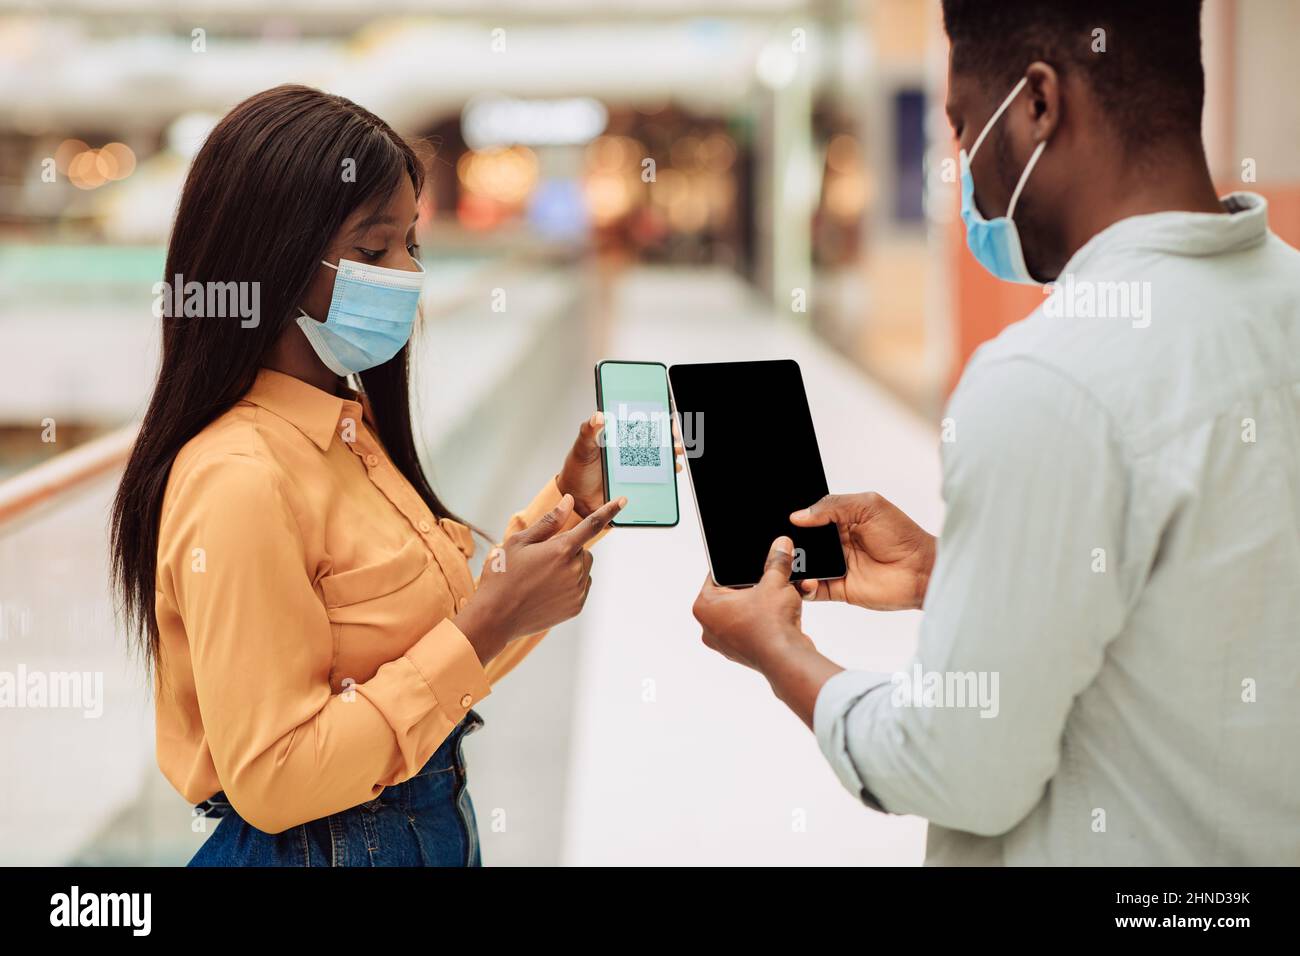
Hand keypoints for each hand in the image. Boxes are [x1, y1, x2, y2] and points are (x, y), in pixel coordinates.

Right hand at [455, 494, 625, 662]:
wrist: (496, 618)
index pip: (592, 524)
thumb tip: (569, 502)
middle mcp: (575, 569)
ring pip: (583, 568)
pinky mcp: (576, 606)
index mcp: (561, 549)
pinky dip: (569, 584)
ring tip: (541, 578)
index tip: (624, 500)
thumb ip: (549, 522)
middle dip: (569, 549)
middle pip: (583, 549)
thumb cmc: (503, 575)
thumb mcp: (519, 543)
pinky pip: (581, 586)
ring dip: (570, 566)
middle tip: (541, 560)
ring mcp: (577, 590)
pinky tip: (546, 591)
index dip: (609, 511)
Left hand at [556, 411, 683, 517]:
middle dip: (669, 440)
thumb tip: (599, 416)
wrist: (576, 497)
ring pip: (658, 463)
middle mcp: (630, 452)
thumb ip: (588, 431)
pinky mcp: (635, 486)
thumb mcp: (582, 447)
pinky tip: (666, 482)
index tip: (665, 416)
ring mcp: (634, 469)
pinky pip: (652, 484)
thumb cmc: (578, 469)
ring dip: (670, 462)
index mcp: (619, 438)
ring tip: (675, 463)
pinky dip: (663, 483)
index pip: (641, 424)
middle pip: (655, 443)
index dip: (655, 419)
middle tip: (675, 440)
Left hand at [692, 536, 810, 672]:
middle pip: (733, 593)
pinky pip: (754, 626)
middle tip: (767, 577)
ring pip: (745, 611)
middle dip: (753, 584)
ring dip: (763, 601)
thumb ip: (776, 561)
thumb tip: (780, 547)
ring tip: (777, 595)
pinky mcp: (743, 651)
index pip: (717, 575)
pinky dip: (767, 618)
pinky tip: (781, 612)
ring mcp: (725, 642)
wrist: (787, 659)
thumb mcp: (775, 582)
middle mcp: (709, 627)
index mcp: (705, 606)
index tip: (749, 560)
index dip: (736, 565)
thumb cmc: (770, 627)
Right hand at [789, 493, 934, 610]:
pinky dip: (804, 588)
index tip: (785, 522)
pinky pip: (813, 590)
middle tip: (783, 545)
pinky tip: (807, 581)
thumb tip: (799, 515)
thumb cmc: (902, 535)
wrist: (921, 570)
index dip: (797, 520)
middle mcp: (836, 544)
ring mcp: (836, 567)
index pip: (810, 519)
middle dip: (791, 545)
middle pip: (803, 544)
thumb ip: (833, 506)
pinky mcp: (839, 590)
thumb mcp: (868, 506)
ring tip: (791, 563)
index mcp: (842, 520)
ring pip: (804, 567)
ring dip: (795, 566)